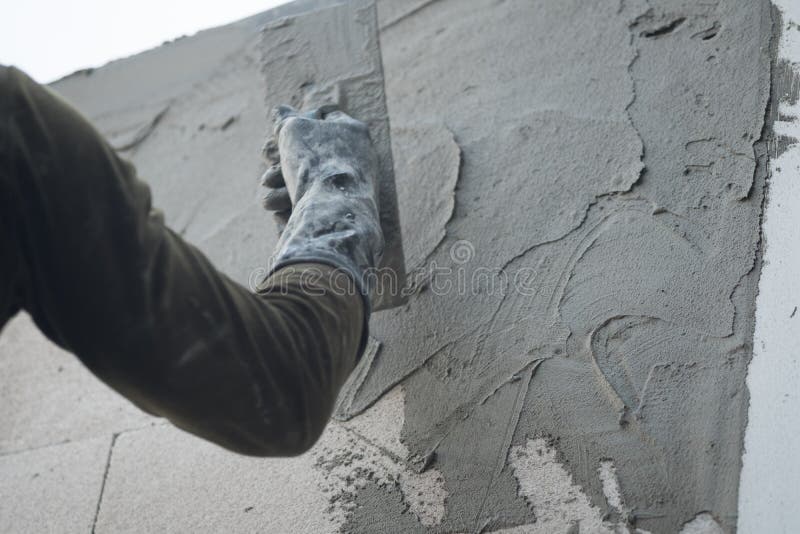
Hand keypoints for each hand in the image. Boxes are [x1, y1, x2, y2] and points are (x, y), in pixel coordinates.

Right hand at [260, 105, 378, 230]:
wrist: (333, 214)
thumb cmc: (315, 164)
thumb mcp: (294, 129)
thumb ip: (286, 119)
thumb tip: (280, 110)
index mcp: (353, 131)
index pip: (324, 117)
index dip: (297, 123)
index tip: (278, 134)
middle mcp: (357, 158)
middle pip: (310, 156)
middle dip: (281, 165)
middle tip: (267, 176)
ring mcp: (351, 188)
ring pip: (306, 184)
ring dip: (281, 189)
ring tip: (269, 200)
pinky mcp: (343, 214)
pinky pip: (311, 208)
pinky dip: (294, 209)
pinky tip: (282, 215)